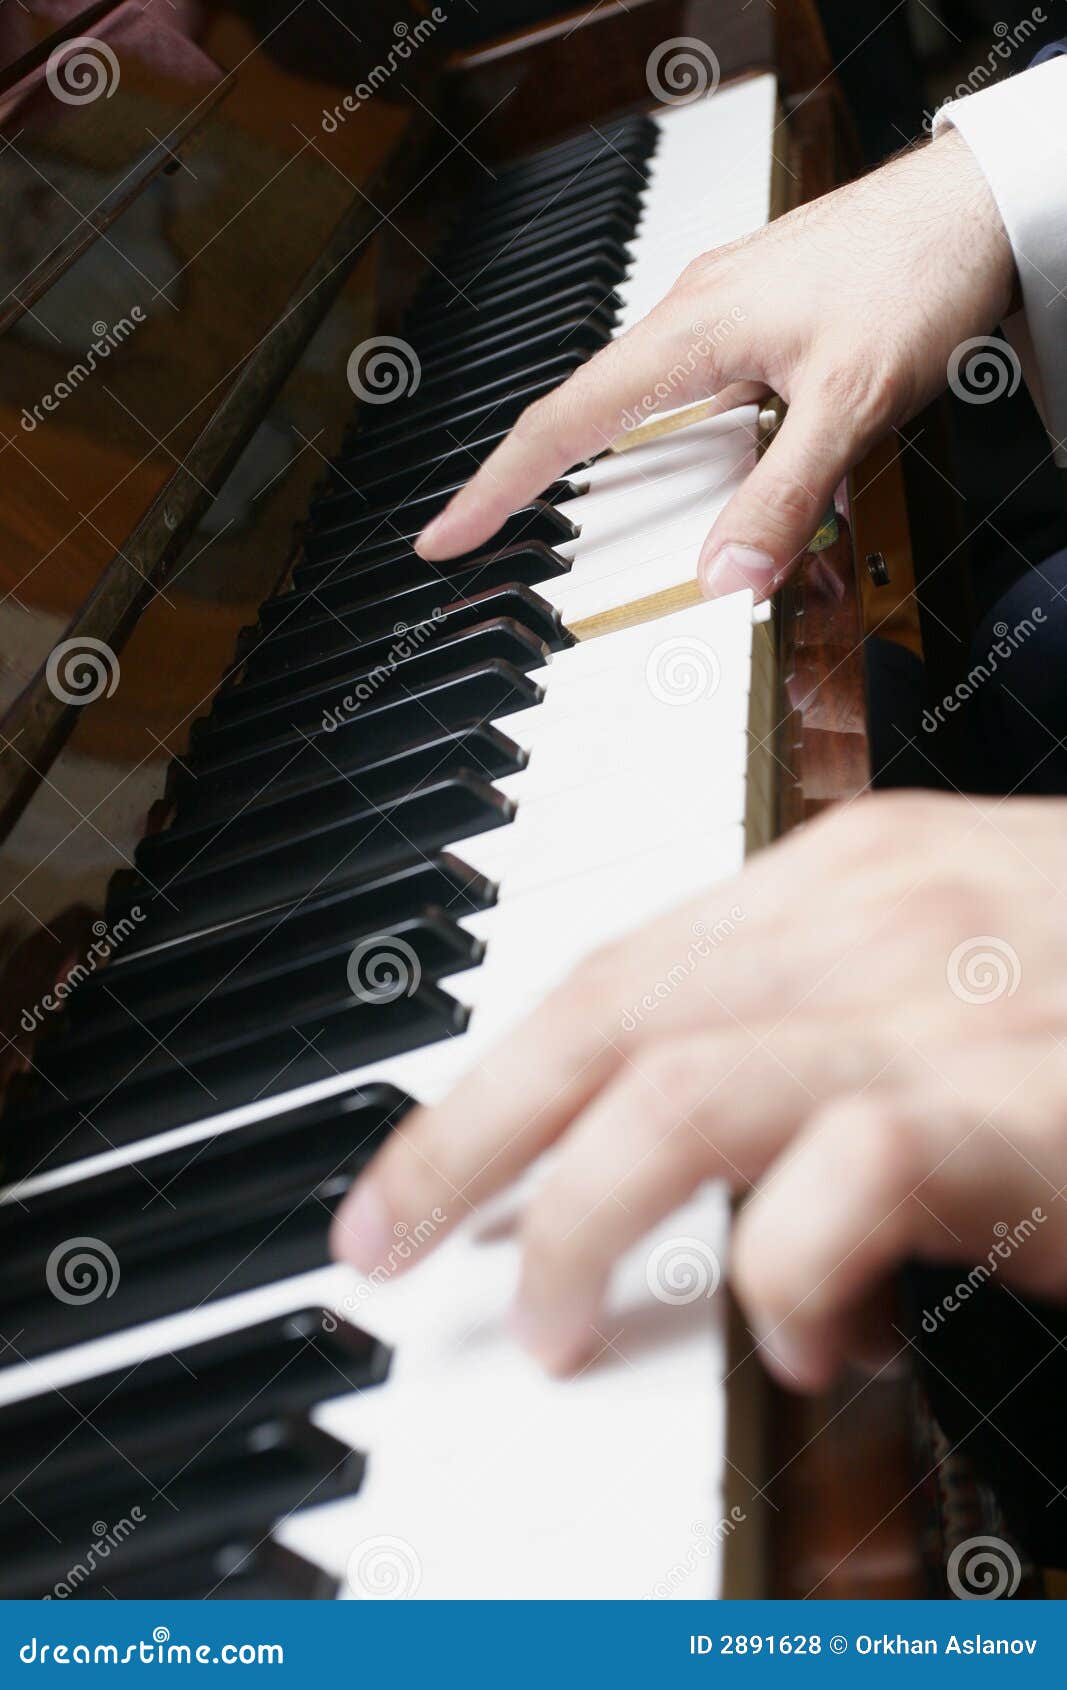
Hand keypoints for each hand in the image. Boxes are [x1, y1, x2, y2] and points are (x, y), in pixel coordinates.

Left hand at [331, 793, 1066, 1390]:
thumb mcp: (960, 969)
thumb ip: (826, 1019)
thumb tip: (690, 1136)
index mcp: (850, 870)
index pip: (614, 964)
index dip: (497, 1072)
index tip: (425, 1167)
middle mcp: (880, 911)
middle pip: (600, 1012)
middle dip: (466, 1139)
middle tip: (389, 1245)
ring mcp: (953, 998)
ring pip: (675, 1086)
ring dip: (576, 1214)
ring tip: (548, 1322)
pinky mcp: (1025, 1100)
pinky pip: (841, 1178)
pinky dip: (787, 1271)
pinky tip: (805, 1334)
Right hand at [415, 129, 1013, 600]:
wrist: (980, 200)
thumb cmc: (919, 271)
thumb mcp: (852, 401)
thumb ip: (784, 496)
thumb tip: (724, 579)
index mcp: (687, 334)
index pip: (560, 424)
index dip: (494, 488)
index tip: (444, 536)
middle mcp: (690, 317)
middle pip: (589, 415)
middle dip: (540, 481)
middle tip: (495, 531)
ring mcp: (724, 313)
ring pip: (650, 406)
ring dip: (629, 467)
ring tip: (615, 518)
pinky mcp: (761, 319)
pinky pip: (701, 392)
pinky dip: (693, 442)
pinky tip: (733, 468)